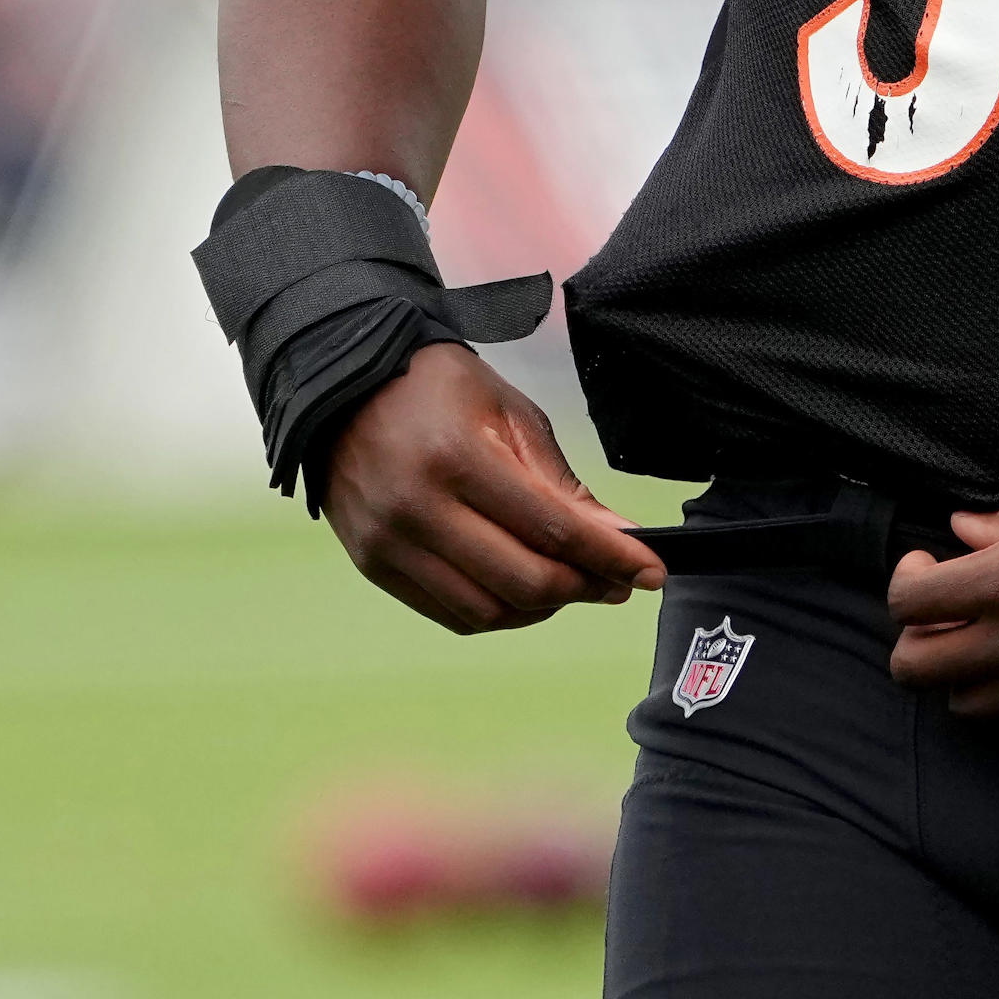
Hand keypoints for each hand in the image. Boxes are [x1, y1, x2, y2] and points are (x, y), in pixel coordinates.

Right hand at [322, 342, 662, 632]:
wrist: (344, 385)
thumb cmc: (437, 388)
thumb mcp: (511, 413)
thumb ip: (562, 484)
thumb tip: (618, 538)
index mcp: (459, 459)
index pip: (553, 530)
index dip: (612, 557)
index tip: (653, 570)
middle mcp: (418, 510)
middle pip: (524, 582)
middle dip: (584, 588)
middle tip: (618, 580)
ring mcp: (389, 544)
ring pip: (488, 611)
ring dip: (543, 608)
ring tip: (572, 584)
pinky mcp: (374, 566)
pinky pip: (450, 614)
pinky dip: (498, 612)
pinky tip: (523, 591)